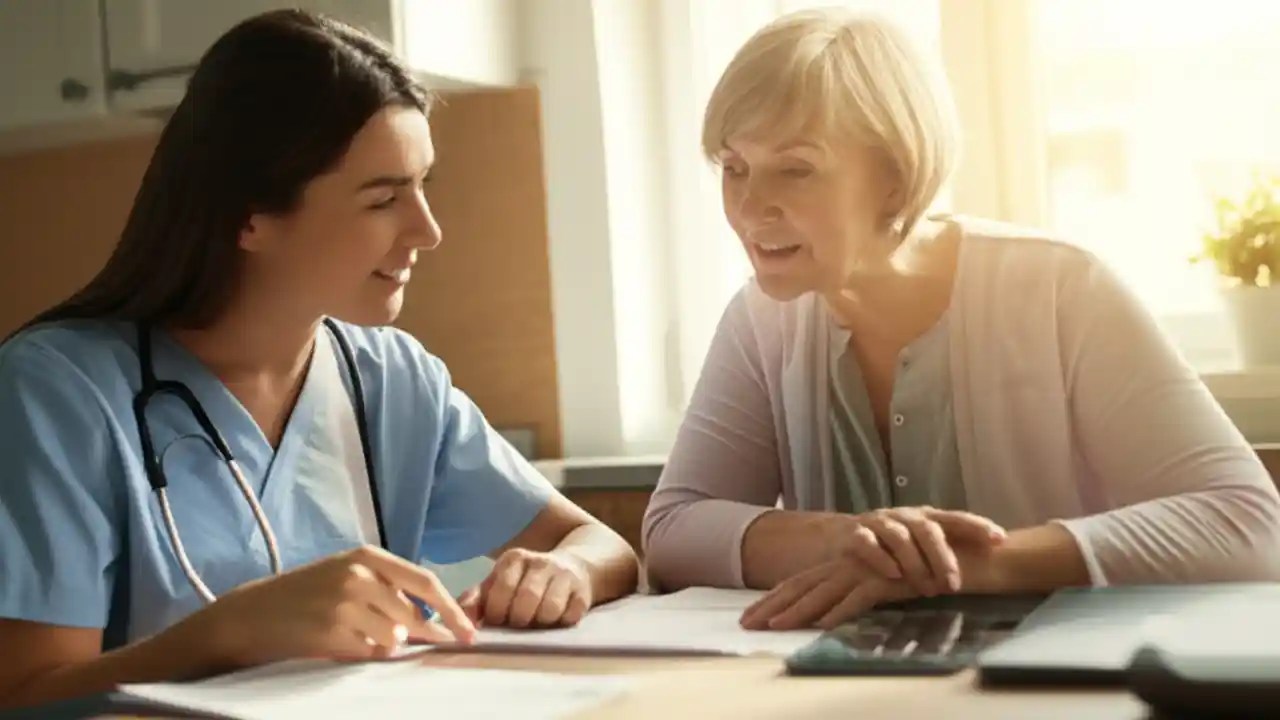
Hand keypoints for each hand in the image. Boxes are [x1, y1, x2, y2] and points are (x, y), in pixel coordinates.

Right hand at [186, 545, 475, 667]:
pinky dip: (366, 653)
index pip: (426, 582)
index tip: (469, 632)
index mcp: (368, 557)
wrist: (253, 613)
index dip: (452, 610)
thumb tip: (435, 620)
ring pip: (394, 638)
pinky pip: (370, 653)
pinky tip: (344, 642)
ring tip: (359, 634)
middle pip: (414, 616)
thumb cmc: (307, 594)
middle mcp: (359, 576)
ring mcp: (345, 605)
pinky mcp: (332, 633)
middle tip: (425, 643)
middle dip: (424, 634)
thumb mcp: (348, 575)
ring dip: (387, 644)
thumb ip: (389, 589)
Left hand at [460, 549, 592, 628]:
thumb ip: (475, 600)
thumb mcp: (498, 584)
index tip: (497, 621)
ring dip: (540, 624)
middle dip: (518, 621)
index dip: (496, 614)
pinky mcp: (583, 592)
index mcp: (514, 559)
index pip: (500, 591)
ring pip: (549, 610)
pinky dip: (560, 624)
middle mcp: (540, 562)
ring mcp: (564, 575)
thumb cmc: (526, 582)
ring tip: (536, 623)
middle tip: (517, 625)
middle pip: (525, 601)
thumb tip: (455, 621)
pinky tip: (556, 620)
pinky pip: (570, 616)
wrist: (573, 568)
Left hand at [740, 557, 915, 630]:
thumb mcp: (885, 583)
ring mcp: (869, 569)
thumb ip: (860, 592)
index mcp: (846, 566)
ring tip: (775, 627)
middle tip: (745, 624)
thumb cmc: (927, 568)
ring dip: (799, 610)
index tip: (750, 617)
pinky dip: (842, 610)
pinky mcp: (893, 578)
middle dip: (773, 606)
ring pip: (826, 591)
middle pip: (804, 586)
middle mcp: (851, 564)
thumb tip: (829, 616)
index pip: (803, 584)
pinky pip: (862, 595)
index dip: (775, 599)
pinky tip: (824, 624)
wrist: (964, 550)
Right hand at [841, 507, 1004, 595]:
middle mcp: (904, 517)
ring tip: (927, 589)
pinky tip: (893, 574)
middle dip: (943, 557)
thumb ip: (946, 554)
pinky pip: (868, 542)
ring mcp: (878, 523)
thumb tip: (990, 570)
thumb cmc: (890, 546)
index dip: (977, 526)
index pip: (955, 518)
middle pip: (927, 529)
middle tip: (954, 585)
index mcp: (926, 518)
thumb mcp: (920, 546)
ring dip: (915, 563)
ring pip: (900, 537)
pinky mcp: (854, 533)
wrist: (841, 536)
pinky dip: (881, 558)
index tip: (999, 539)